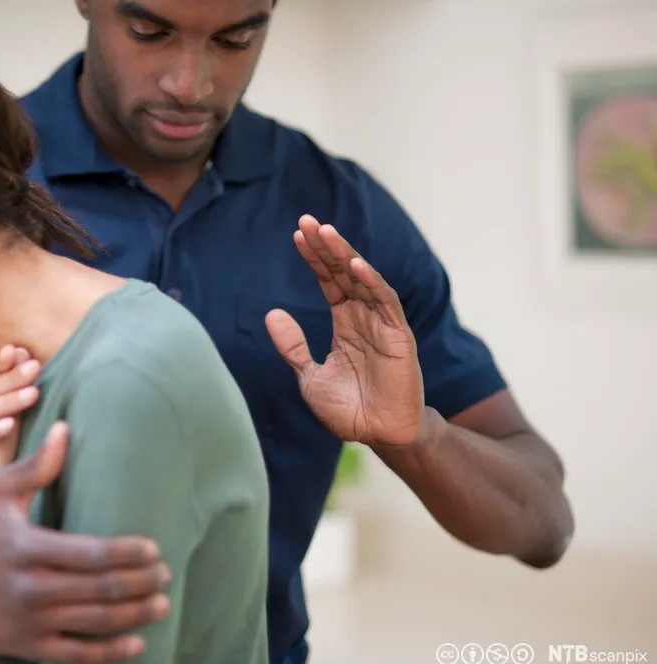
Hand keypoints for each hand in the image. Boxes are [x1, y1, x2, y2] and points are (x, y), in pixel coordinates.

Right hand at [0, 422, 171, 663]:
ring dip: (135, 616)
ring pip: (94, 624)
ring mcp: (26, 622)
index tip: (154, 549)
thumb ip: (36, 466)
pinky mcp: (23, 646)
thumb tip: (65, 429)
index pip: (92, 554)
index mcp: (26, 547)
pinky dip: (110, 653)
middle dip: (141, 583)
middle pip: (101, 590)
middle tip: (166, 574)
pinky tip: (137, 643)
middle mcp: (29, 588)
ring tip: (161, 604)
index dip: (130, 554)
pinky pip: (75, 656)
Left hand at [266, 214, 425, 446]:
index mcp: (345, 323)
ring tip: (326, 232)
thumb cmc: (348, 410)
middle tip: (307, 221)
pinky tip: (355, 264)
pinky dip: (371, 282)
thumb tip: (272, 313)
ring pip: (363, 280)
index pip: (330, 281)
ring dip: (345, 254)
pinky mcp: (398, 337)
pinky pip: (386, 303)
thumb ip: (293, 346)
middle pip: (344, 272)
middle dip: (326, 247)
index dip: (315, 258)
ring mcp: (382, 324)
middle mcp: (364, 317)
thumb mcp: (309, 376)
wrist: (377, 436)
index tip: (297, 234)